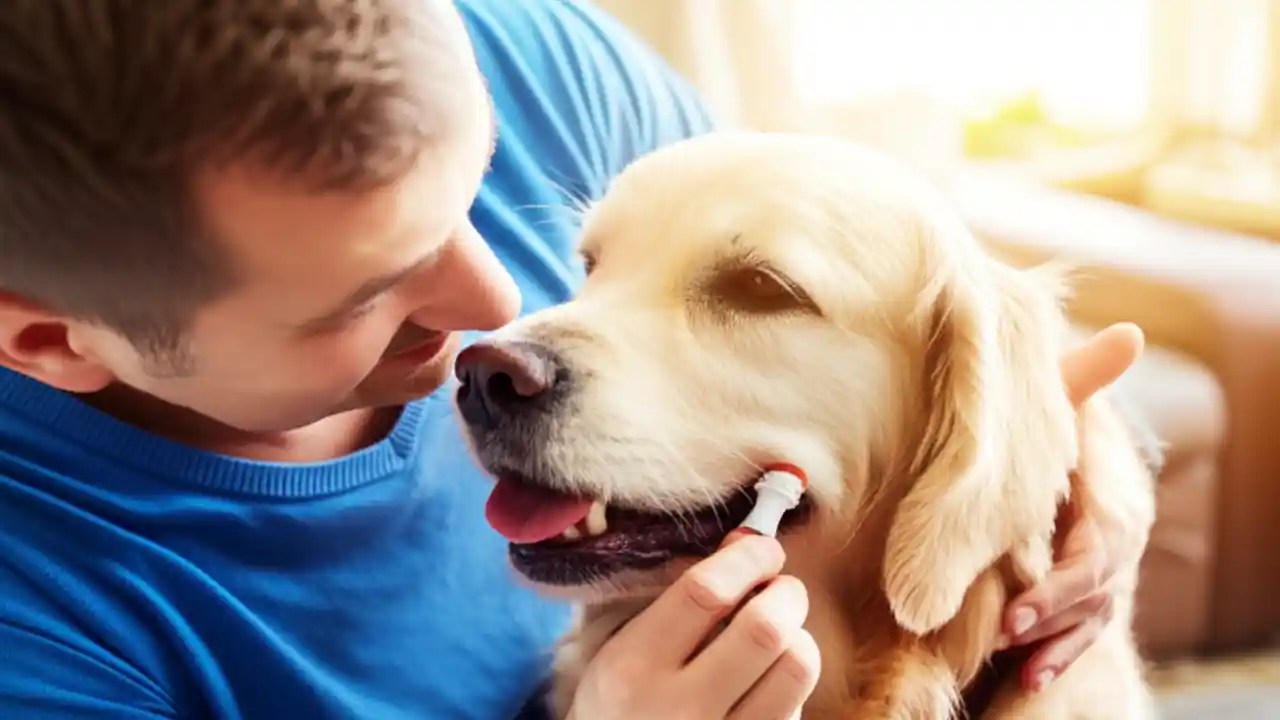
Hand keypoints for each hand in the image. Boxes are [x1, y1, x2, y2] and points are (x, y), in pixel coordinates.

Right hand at [567, 534, 819, 719]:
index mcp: (633, 668)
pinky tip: (770, 683)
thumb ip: (681, 597)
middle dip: (787, 593)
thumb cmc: (622, 706)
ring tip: (781, 637)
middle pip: (764, 629)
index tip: (763, 548)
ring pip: (797, 669)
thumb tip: (747, 541)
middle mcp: (678, 709)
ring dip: (799, 638)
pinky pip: (797, 709)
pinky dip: (792, 685)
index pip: (705, 593)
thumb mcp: (626, 651)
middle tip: (781, 589)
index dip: (747, 559)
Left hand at [997, 323, 1145, 691]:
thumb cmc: (1051, 426)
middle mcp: (1116, 544)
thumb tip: (1131, 333)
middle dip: (1049, 614)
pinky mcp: (1084, 597)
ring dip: (1055, 645)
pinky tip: (1029, 679)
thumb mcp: (1062, 400)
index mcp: (1115, 500)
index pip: (1100, 550)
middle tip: (1003, 632)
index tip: (1013, 606)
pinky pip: (1081, 635)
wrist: (1062, 457)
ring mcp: (1104, 575)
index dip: (1061, 582)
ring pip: (1090, 619)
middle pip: (1094, 591)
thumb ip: (1082, 378)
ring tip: (1018, 666)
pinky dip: (1057, 658)